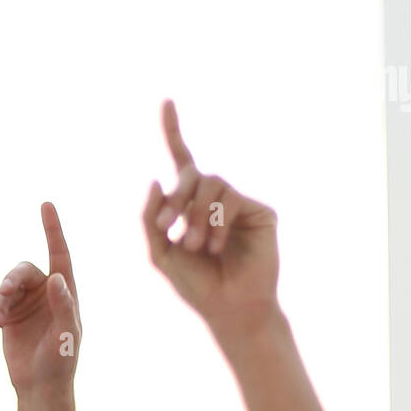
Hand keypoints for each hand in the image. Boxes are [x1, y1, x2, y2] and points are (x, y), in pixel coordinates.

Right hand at [0, 202, 80, 392]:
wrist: (39, 388)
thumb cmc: (61, 364)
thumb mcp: (66, 336)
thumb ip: (63, 306)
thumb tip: (57, 278)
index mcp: (64, 293)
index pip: (60, 254)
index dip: (53, 229)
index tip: (46, 204)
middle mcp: (45, 294)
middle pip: (23, 270)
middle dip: (12, 279)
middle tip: (5, 293)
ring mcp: (26, 304)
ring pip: (5, 287)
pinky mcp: (9, 317)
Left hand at [141, 99, 279, 339]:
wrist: (229, 309)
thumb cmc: (196, 284)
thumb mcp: (160, 253)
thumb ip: (150, 218)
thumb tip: (156, 179)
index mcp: (189, 203)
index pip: (182, 159)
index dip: (173, 130)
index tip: (166, 101)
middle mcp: (215, 198)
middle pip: (191, 175)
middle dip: (175, 199)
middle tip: (166, 228)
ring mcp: (240, 202)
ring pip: (211, 185)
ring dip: (195, 216)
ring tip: (196, 246)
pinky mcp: (260, 211)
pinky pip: (231, 199)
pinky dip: (217, 223)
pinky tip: (218, 246)